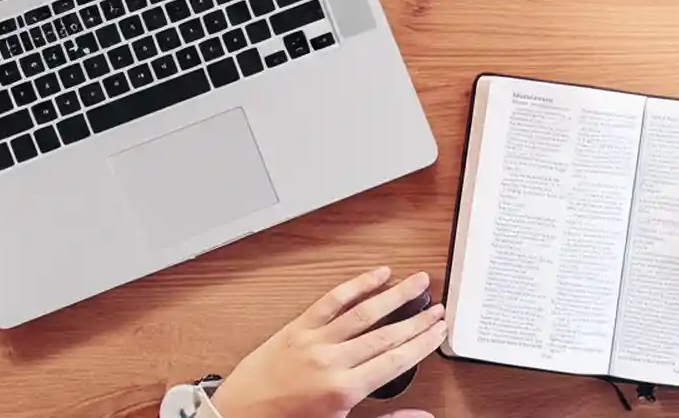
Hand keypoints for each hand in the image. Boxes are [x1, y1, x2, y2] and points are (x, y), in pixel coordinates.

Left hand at [212, 267, 445, 417]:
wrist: (238, 416)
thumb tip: (422, 415)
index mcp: (344, 390)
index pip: (397, 360)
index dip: (423, 342)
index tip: (440, 329)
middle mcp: (331, 361)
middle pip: (386, 334)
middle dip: (417, 319)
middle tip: (438, 307)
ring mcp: (314, 341)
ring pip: (364, 312)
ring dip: (395, 295)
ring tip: (417, 281)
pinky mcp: (297, 327)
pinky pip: (332, 300)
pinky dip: (356, 285)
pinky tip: (376, 274)